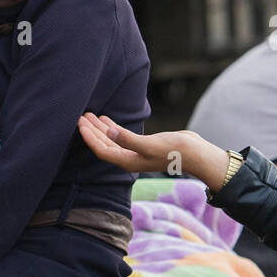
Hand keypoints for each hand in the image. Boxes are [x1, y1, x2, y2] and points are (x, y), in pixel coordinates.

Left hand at [78, 113, 229, 191]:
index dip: (89, 138)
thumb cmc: (175, 151)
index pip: (102, 150)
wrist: (196, 153)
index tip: (80, 123)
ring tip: (89, 115)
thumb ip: (128, 139)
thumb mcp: (150, 144)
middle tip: (80, 116)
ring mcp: (135, 152)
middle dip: (91, 131)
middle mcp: (128, 158)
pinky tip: (106, 119)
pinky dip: (112, 128)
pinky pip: (121, 136)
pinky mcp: (142, 144)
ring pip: (111, 140)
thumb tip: (109, 132)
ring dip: (100, 128)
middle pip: (103, 144)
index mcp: (127, 161)